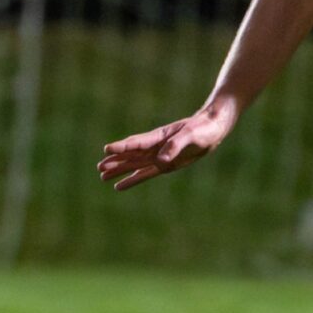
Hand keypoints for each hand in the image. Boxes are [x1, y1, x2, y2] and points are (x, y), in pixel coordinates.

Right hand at [98, 106, 235, 190]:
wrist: (213, 128)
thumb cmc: (202, 127)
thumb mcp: (191, 135)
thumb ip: (176, 146)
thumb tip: (161, 161)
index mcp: (158, 136)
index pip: (137, 142)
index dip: (122, 146)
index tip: (107, 149)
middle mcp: (154, 146)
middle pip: (131, 155)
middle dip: (116, 161)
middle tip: (99, 168)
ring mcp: (158, 155)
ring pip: (134, 165)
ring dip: (119, 170)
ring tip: (102, 177)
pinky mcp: (165, 165)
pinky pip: (145, 173)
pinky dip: (133, 179)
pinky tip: (120, 185)